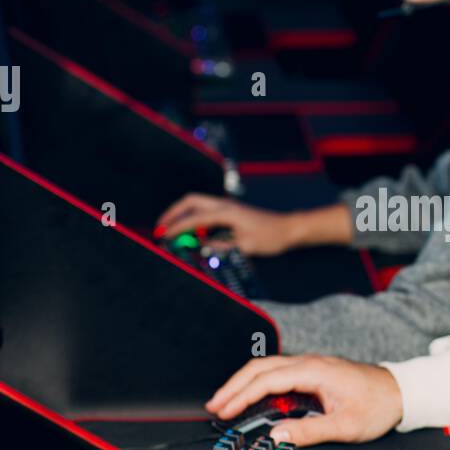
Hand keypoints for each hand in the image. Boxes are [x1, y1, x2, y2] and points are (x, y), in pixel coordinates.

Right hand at [155, 194, 295, 256]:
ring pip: (197, 204)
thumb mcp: (246, 246)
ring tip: (171, 230)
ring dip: (182, 214)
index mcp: (226, 212)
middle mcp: (224, 205)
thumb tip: (201, 247)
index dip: (177, 228)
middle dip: (173, 213)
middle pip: (190, 201)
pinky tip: (191, 232)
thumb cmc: (270, 237)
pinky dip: (193, 218)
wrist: (288, 229)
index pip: (195, 219)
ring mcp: (227, 207)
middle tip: (160, 227)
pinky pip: (205, 211)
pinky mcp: (230, 212)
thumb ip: (221, 246)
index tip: (164, 236)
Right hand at [207, 355, 403, 446]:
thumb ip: (309, 432)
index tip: (224, 410)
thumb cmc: (378, 405)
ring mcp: (310, 365)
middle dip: (233, 386)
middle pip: (260, 367)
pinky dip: (258, 383)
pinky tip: (251, 397)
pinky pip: (278, 372)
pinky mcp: (313, 371)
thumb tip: (276, 436)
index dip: (242, 395)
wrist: (401, 391)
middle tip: (214, 406)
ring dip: (243, 382)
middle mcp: (309, 363)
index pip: (268, 380)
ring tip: (224, 401)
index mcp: (315, 371)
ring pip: (267, 367)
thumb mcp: (345, 426)